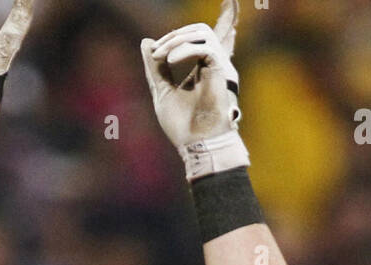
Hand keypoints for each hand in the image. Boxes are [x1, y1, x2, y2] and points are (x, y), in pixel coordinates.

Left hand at [141, 0, 247, 180]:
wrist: (195, 145)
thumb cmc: (182, 126)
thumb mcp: (162, 91)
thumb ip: (155, 68)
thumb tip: (147, 42)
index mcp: (201, 69)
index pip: (206, 38)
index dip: (223, 17)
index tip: (215, 10)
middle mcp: (212, 65)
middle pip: (198, 31)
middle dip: (174, 36)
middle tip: (156, 54)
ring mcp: (218, 67)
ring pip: (201, 33)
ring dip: (177, 40)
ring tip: (161, 57)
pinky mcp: (222, 70)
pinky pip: (205, 47)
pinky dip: (185, 49)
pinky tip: (170, 61)